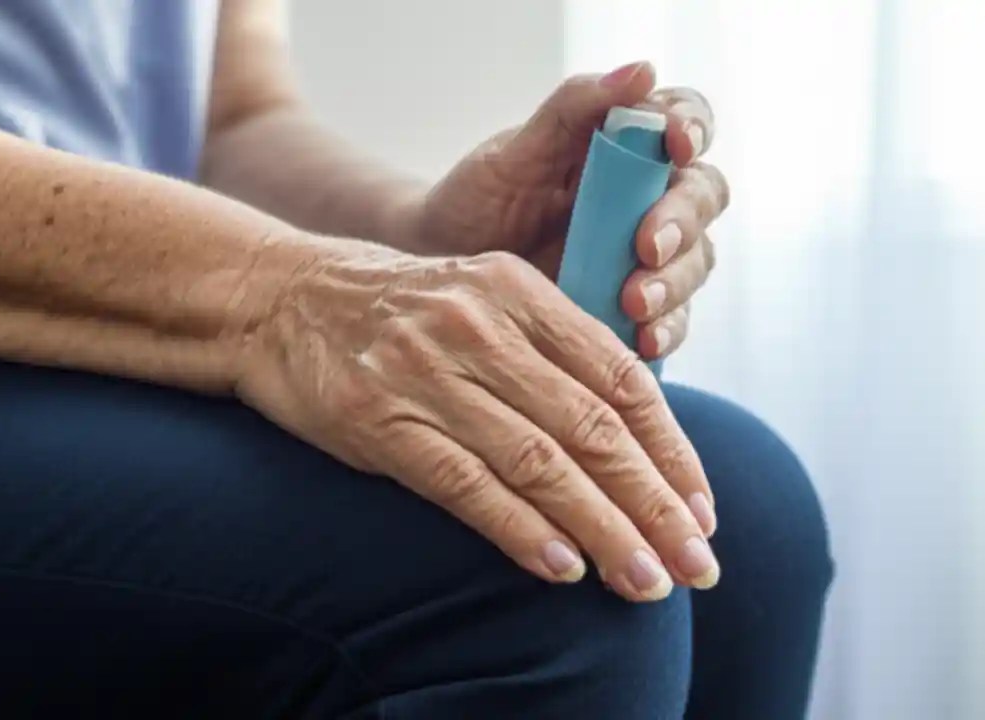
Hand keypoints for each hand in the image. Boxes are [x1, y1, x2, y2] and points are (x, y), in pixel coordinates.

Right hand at [235, 241, 718, 600]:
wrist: (280, 297)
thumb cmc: (399, 311)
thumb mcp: (483, 300)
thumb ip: (553, 352)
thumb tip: (633, 436)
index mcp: (520, 292)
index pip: (621, 379)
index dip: (671, 451)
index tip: (704, 511)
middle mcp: (482, 327)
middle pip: (592, 428)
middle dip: (655, 505)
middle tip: (698, 564)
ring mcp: (428, 374)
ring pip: (539, 462)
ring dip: (603, 529)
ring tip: (647, 582)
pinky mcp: (378, 420)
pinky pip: (464, 483)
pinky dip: (519, 529)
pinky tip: (562, 567)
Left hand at [410, 61, 728, 359]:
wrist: (440, 265)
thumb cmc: (480, 198)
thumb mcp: (515, 152)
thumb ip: (573, 109)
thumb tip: (641, 71)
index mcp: (627, 143)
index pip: (684, 120)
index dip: (692, 127)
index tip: (676, 143)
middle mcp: (649, 195)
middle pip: (701, 196)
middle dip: (681, 220)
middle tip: (646, 245)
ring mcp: (646, 254)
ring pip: (694, 261)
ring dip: (674, 282)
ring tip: (634, 302)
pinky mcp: (637, 307)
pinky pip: (670, 320)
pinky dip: (664, 331)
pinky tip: (642, 341)